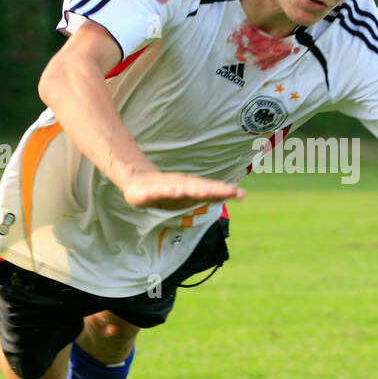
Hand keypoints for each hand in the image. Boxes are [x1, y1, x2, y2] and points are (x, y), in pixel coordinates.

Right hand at [122, 170, 244, 210]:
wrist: (136, 183)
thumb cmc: (165, 190)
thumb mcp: (187, 195)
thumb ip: (206, 195)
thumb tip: (230, 195)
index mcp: (190, 189)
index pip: (211, 190)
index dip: (225, 192)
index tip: (241, 194)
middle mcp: (181, 185)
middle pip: (201, 187)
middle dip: (216, 189)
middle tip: (231, 192)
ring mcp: (166, 188)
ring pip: (183, 188)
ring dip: (196, 190)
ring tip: (208, 193)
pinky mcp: (149, 192)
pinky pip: (160, 192)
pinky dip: (169, 191)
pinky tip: (177, 191)